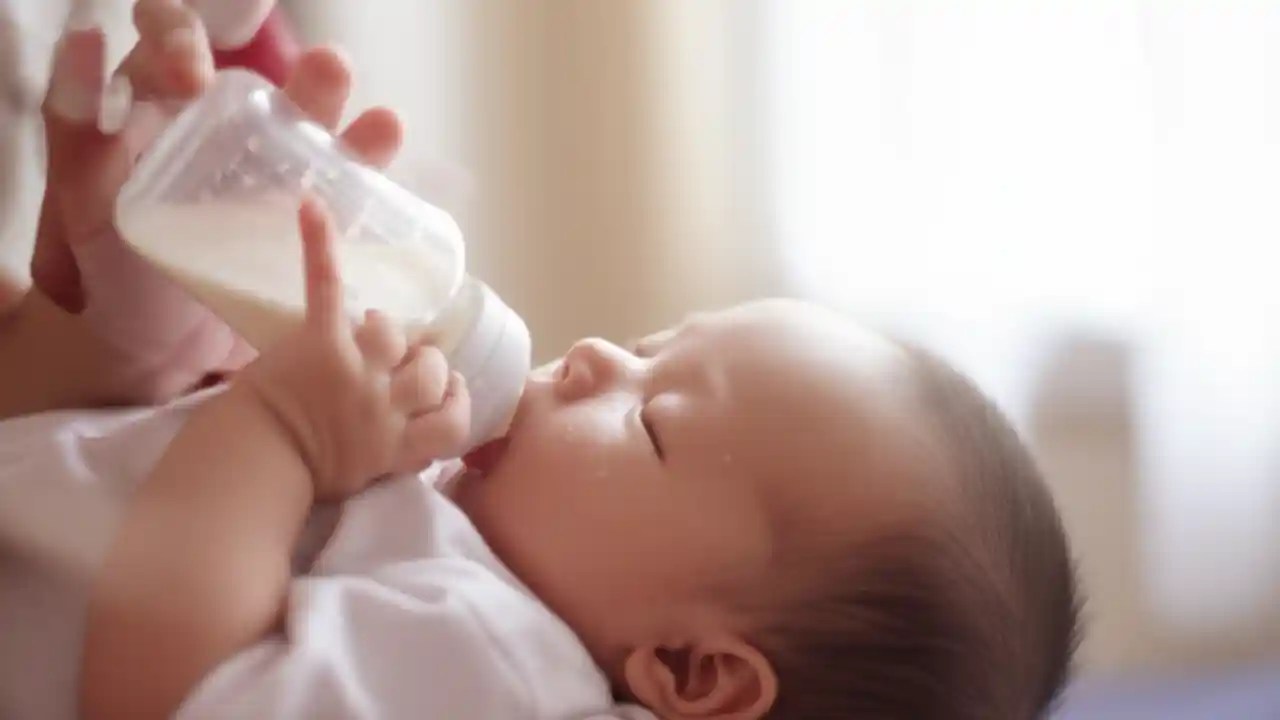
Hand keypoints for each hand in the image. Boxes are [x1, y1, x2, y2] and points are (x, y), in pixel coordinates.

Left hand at [34, 0, 402, 402]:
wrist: (151, 353)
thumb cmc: (109, 269)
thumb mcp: (84, 196)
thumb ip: (77, 128)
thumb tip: (84, 41)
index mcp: (164, 108)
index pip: (177, 40)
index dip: (187, 40)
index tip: (192, 81)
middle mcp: (230, 132)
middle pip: (271, 84)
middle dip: (304, 78)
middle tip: (326, 74)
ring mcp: (278, 178)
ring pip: (318, 131)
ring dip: (349, 119)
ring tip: (382, 123)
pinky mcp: (313, 222)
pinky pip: (348, 187)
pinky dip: (369, 164)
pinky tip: (387, 140)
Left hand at [240, 198, 471, 500]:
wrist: (249, 466)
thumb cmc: (301, 476)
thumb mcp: (367, 478)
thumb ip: (396, 449)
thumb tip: (418, 426)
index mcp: (399, 447)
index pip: (455, 421)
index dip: (454, 401)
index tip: (444, 394)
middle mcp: (386, 409)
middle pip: (434, 370)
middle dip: (421, 363)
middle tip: (391, 365)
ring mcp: (357, 375)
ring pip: (399, 336)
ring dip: (388, 332)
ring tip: (366, 332)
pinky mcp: (321, 345)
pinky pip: (330, 290)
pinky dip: (321, 245)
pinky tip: (313, 205)